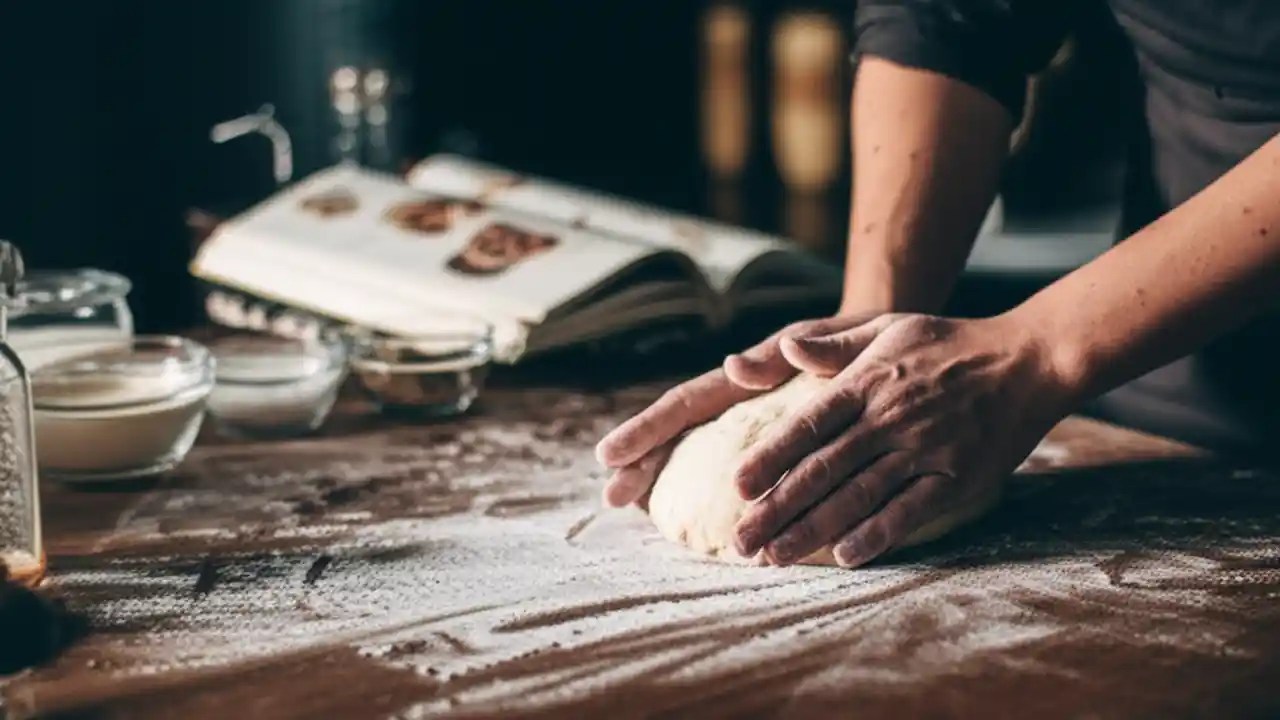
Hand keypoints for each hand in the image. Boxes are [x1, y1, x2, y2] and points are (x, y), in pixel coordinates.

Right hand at [596, 313, 880, 507]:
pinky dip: (703, 494)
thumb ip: (795, 350)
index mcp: (749, 378)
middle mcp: (741, 404)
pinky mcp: (775, 452)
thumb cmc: (863, 345)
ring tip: (630, 511)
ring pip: (699, 456)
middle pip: (680, 433)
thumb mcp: (836, 339)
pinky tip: (679, 520)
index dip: (648, 428)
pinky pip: (732, 473)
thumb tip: (736, 366)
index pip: (687, 402)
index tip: (610, 454)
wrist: (897, 354)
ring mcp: (753, 429)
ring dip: (664, 483)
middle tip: (611, 497)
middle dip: (644, 462)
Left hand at [731, 313, 1076, 567]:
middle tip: (740, 541)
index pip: (808, 425)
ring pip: (858, 496)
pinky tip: (844, 556)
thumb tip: (784, 348)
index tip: (737, 487)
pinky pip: (910, 511)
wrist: (1029, 359)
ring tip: (774, 557)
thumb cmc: (947, 344)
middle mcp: (890, 417)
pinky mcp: (958, 476)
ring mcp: (925, 449)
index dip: (771, 457)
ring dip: (813, 529)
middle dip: (777, 508)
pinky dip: (877, 534)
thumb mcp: (887, 327)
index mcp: (867, 381)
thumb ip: (832, 345)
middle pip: (823, 469)